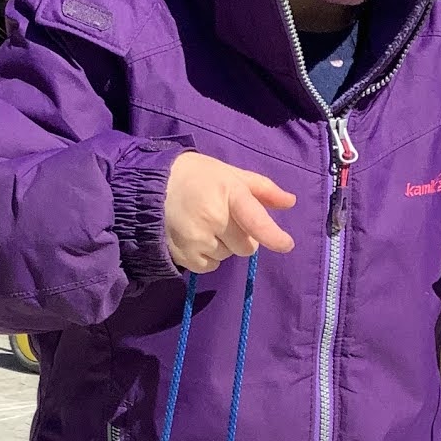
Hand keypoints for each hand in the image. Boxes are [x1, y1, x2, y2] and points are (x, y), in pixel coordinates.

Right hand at [165, 152, 295, 273]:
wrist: (149, 185)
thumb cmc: (195, 176)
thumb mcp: (229, 174)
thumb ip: (262, 189)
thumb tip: (291, 202)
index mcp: (228, 194)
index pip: (256, 220)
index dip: (273, 235)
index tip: (286, 244)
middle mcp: (214, 218)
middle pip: (246, 246)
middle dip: (241, 237)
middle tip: (223, 219)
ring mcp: (197, 239)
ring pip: (228, 256)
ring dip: (223, 246)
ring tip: (204, 225)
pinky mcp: (184, 256)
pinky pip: (210, 266)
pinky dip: (208, 257)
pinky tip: (195, 238)